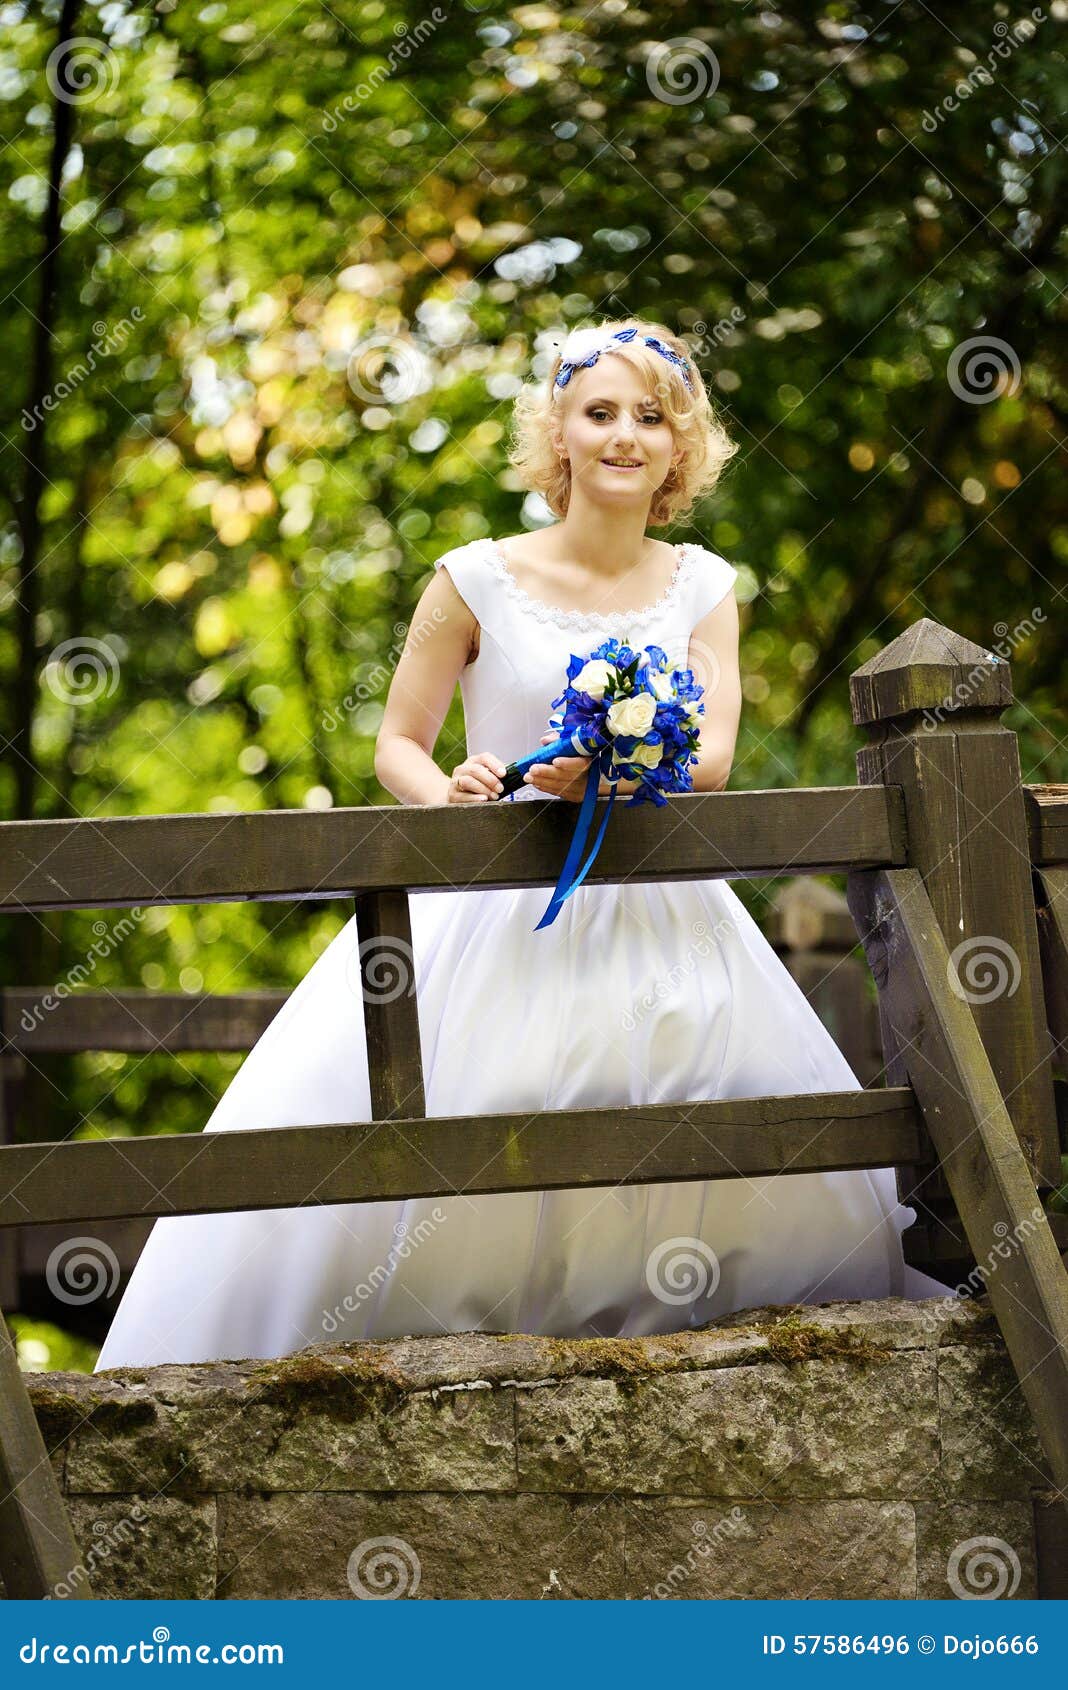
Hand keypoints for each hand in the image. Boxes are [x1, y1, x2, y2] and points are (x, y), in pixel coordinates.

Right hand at [446, 751, 506, 803]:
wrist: (456, 795)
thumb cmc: (475, 785)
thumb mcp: (485, 776)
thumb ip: (497, 775)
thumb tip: (514, 775)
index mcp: (473, 762)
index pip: (484, 758)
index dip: (495, 765)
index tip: (504, 774)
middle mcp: (463, 769)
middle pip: (476, 770)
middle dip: (491, 780)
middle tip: (500, 789)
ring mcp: (456, 781)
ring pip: (468, 781)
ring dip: (483, 789)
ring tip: (494, 796)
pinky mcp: (452, 795)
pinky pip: (463, 796)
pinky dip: (474, 798)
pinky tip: (483, 800)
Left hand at [524, 731, 640, 803]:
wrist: (603, 772)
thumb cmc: (587, 755)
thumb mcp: (576, 742)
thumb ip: (561, 740)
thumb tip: (545, 741)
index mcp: (591, 761)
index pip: (580, 764)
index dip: (567, 763)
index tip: (555, 761)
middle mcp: (588, 777)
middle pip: (566, 776)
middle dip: (547, 773)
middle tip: (532, 770)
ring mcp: (582, 789)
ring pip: (560, 786)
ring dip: (542, 781)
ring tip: (529, 777)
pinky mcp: (577, 796)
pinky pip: (559, 793)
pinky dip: (546, 788)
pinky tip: (537, 783)